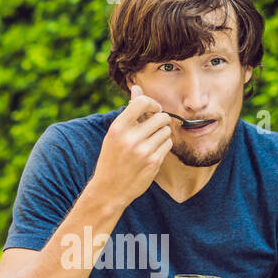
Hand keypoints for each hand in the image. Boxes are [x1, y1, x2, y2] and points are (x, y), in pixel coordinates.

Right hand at [91, 83, 173, 208]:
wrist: (109, 190)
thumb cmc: (112, 158)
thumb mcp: (115, 134)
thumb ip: (129, 112)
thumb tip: (137, 87)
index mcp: (118, 128)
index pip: (142, 102)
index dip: (152, 103)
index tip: (153, 110)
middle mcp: (130, 138)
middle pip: (161, 117)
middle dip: (161, 120)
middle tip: (155, 127)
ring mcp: (143, 151)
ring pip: (166, 131)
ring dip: (162, 134)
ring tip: (151, 141)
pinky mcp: (153, 162)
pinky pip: (168, 144)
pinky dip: (163, 146)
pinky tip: (153, 152)